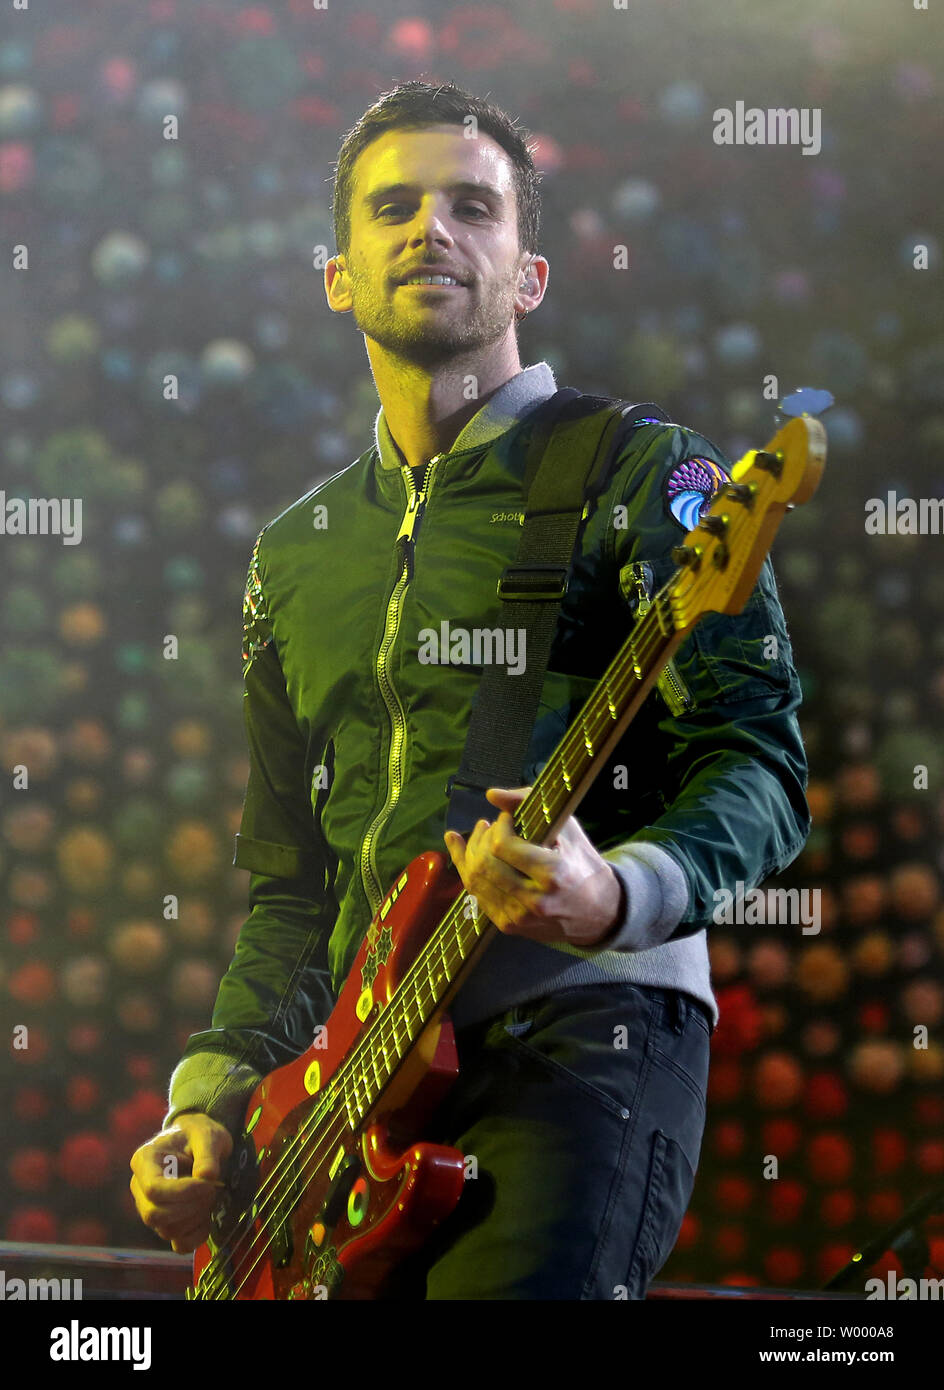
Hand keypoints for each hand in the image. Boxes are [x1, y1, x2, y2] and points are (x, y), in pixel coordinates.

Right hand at [129, 1113, 232, 1252]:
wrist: (199, 1143)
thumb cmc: (199, 1135)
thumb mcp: (208, 1135)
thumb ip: (207, 1153)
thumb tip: (206, 1177)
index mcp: (144, 1161)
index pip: (154, 1189)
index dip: (183, 1193)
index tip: (208, 1184)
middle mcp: (140, 1188)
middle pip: (155, 1215)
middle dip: (190, 1207)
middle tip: (212, 1189)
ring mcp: (150, 1208)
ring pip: (167, 1230)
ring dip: (195, 1218)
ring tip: (211, 1196)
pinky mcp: (166, 1224)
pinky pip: (178, 1244)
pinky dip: (197, 1237)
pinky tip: (209, 1218)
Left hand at [443, 786, 623, 947]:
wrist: (599, 911)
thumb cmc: (583, 863)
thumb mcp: (566, 828)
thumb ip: (528, 803)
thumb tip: (492, 795)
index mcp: (553, 875)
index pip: (502, 846)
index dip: (499, 826)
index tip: (507, 818)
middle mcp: (534, 901)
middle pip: (484, 864)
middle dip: (480, 838)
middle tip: (488, 825)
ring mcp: (519, 918)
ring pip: (475, 881)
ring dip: (471, 852)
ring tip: (480, 833)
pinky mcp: (509, 926)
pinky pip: (477, 895)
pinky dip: (467, 870)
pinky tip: (462, 849)